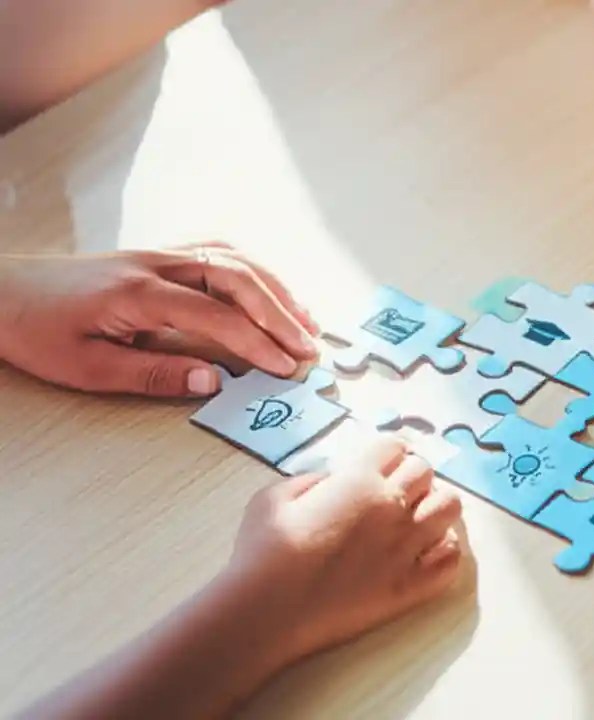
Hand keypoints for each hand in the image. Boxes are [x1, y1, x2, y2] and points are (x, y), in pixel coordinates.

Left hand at [0, 242, 318, 397]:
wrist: (1, 292)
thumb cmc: (37, 331)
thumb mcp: (87, 367)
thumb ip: (153, 375)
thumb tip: (213, 382)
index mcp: (139, 293)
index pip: (218, 315)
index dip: (258, 343)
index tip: (286, 367)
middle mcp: (156, 264)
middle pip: (236, 277)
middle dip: (280, 313)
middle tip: (309, 347)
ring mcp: (158, 254)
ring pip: (233, 259)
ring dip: (275, 289)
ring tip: (305, 320)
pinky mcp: (157, 255)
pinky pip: (218, 251)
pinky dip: (254, 271)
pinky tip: (270, 290)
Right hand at [228, 435, 464, 664]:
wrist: (267, 611)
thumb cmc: (263, 552)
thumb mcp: (274, 497)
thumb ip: (310, 480)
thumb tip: (332, 481)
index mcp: (359, 480)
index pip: (395, 446)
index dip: (388, 453)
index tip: (381, 464)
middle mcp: (392, 507)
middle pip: (425, 471)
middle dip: (411, 476)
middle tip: (394, 492)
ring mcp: (408, 547)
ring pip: (450, 507)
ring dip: (435, 507)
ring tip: (416, 519)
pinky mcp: (413, 586)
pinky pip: (452, 558)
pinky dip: (444, 550)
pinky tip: (424, 554)